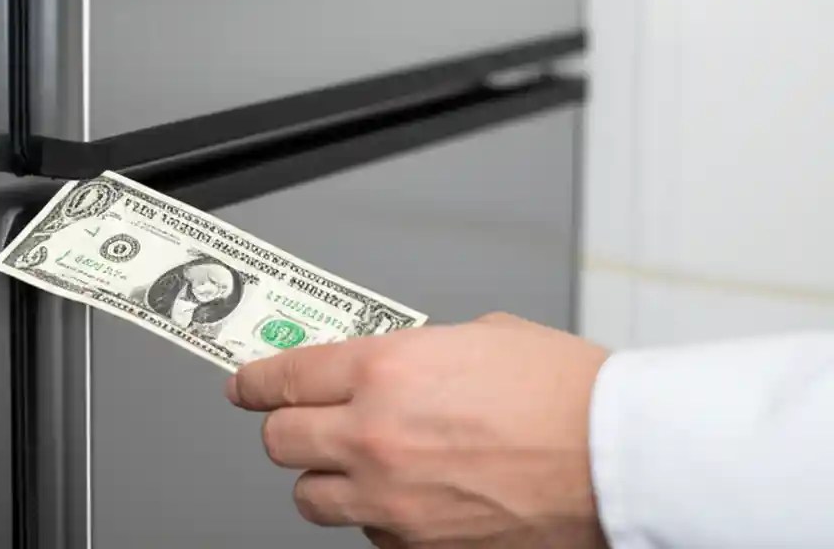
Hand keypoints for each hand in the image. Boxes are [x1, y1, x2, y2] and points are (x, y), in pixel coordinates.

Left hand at [225, 313, 609, 547]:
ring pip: (311, 498)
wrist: (620, 458)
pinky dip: (378, 517)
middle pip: (281, 440)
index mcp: (386, 369)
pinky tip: (410, 498)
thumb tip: (389, 366)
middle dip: (286, 428)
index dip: (254, 381)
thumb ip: (416, 353)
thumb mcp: (481, 337)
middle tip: (300, 421)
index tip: (244, 385)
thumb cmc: (568, 394)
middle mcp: (375, 434)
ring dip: (325, 479)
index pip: (284, 375)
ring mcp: (393, 498)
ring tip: (356, 466)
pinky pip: (369, 533)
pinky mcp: (419, 546)